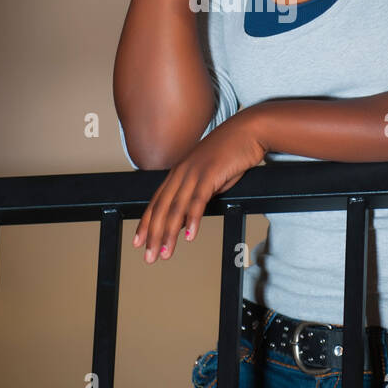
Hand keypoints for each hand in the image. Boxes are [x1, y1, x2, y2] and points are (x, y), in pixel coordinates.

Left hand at [132, 112, 265, 261]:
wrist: (248, 130)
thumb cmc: (231, 153)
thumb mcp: (210, 176)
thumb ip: (198, 193)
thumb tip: (190, 214)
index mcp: (179, 172)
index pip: (157, 202)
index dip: (146, 223)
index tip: (139, 242)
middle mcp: (181, 172)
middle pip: (162, 208)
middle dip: (153, 235)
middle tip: (149, 257)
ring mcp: (194, 172)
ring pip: (176, 207)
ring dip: (169, 233)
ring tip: (165, 253)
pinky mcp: (210, 173)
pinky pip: (198, 200)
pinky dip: (192, 219)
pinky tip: (189, 236)